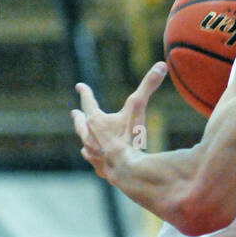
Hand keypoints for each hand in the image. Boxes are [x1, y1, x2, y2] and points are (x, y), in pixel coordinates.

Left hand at [70, 63, 167, 181]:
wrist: (126, 171)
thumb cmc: (131, 138)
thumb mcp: (139, 108)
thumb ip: (148, 86)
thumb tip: (161, 65)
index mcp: (96, 120)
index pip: (88, 101)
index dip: (85, 92)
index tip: (80, 86)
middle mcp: (89, 137)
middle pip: (81, 124)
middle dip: (78, 117)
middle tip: (74, 113)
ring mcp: (93, 154)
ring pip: (85, 144)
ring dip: (85, 138)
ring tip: (83, 139)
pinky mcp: (100, 169)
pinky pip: (93, 162)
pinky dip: (93, 158)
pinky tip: (95, 160)